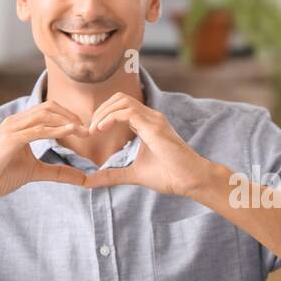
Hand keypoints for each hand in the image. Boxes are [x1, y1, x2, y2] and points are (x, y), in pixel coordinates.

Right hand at [0, 100, 87, 199]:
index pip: (49, 111)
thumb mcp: (34, 171)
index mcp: (20, 125)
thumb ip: (57, 171)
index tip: (85, 130)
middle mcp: (15, 121)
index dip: (69, 117)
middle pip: (49, 107)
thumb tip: (82, 178)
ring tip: (84, 131)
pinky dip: (56, 129)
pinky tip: (71, 132)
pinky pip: (37, 129)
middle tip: (88, 130)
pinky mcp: (10, 139)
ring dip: (68, 121)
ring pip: (45, 114)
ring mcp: (12, 128)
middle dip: (71, 116)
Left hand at [82, 92, 212, 196]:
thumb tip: (88, 181)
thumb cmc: (170, 176)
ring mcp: (154, 120)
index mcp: (147, 124)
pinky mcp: (154, 127)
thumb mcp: (133, 175)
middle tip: (90, 129)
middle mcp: (151, 117)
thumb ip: (112, 175)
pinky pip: (128, 112)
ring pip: (122, 100)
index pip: (121, 106)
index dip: (103, 115)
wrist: (192, 181)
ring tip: (94, 129)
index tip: (92, 132)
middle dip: (101, 110)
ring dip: (104, 112)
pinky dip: (111, 117)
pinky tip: (102, 129)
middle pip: (120, 98)